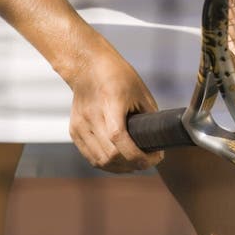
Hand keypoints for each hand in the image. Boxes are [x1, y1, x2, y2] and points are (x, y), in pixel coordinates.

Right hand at [66, 33, 163, 172]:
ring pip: (100, 161)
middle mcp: (92, 115)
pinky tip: (119, 161)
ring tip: (135, 163)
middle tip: (149, 160)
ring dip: (120, 168)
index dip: (138, 155)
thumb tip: (160, 139)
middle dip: (134, 164)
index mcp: (110, 102)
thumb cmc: (117, 76)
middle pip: (111, 155)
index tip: (155, 157)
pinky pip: (91, 157)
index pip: (119, 138)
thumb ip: (149, 116)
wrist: (87, 66)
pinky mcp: (74, 131)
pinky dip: (107, 164)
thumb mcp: (140, 91)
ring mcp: (80, 125)